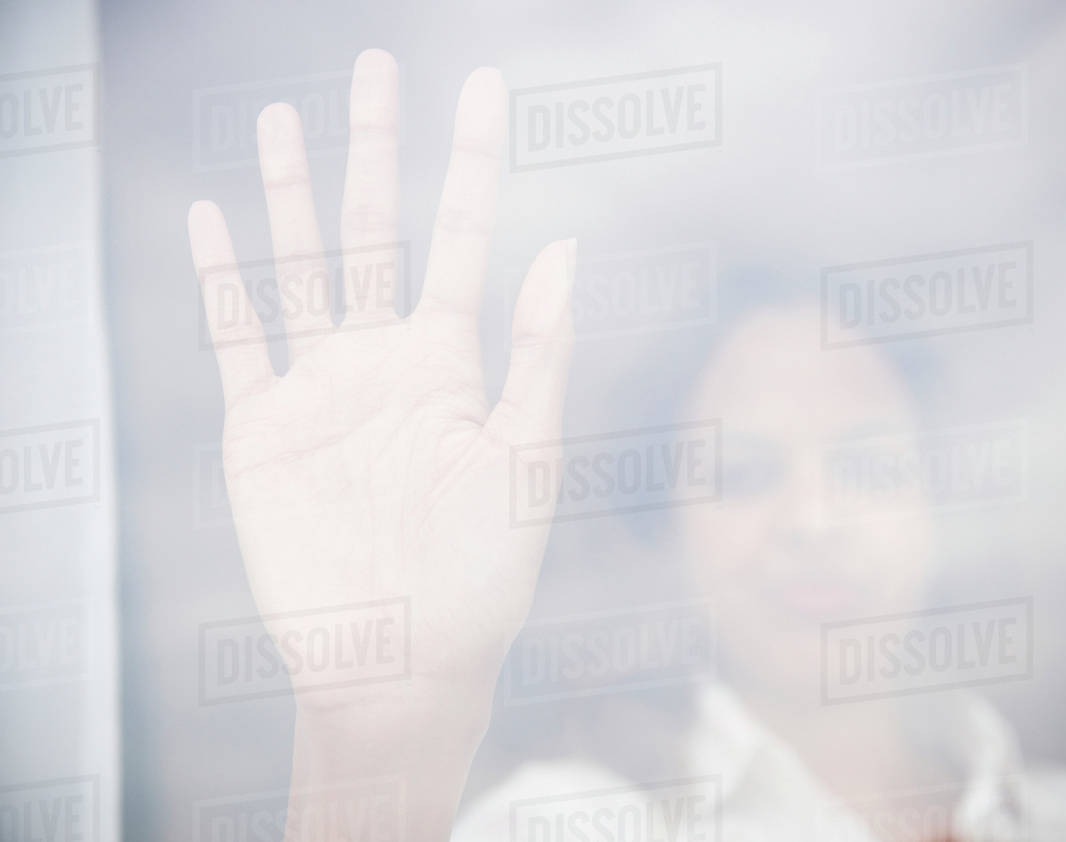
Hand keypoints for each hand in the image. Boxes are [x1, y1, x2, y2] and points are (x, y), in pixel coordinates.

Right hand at [188, 49, 574, 837]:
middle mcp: (382, 362)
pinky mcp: (260, 429)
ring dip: (290, 197)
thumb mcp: (527, 460)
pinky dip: (221, 279)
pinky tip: (212, 217)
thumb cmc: (483, 573)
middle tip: (372, 68)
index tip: (479, 88)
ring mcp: (319, 390)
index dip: (469, 164)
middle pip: (373, 233)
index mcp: (450, 364)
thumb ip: (539, 354)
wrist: (404, 660)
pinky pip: (235, 339)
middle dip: (373, 152)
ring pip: (299, 270)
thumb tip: (564, 249)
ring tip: (280, 122)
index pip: (459, 239)